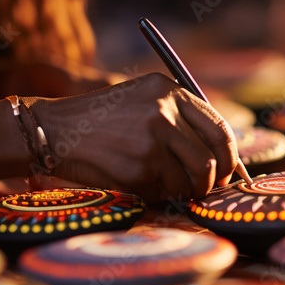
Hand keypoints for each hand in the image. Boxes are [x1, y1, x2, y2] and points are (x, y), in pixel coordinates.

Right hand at [23, 73, 238, 200]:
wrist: (55, 129)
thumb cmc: (102, 118)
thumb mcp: (143, 98)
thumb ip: (179, 116)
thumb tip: (221, 154)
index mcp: (169, 90)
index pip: (219, 128)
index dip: (229, 156)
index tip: (226, 170)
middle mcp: (164, 113)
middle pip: (210, 160)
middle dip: (212, 182)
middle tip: (204, 189)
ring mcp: (151, 141)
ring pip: (188, 181)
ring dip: (181, 191)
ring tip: (163, 184)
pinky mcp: (137, 169)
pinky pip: (162, 192)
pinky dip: (155, 194)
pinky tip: (135, 180)